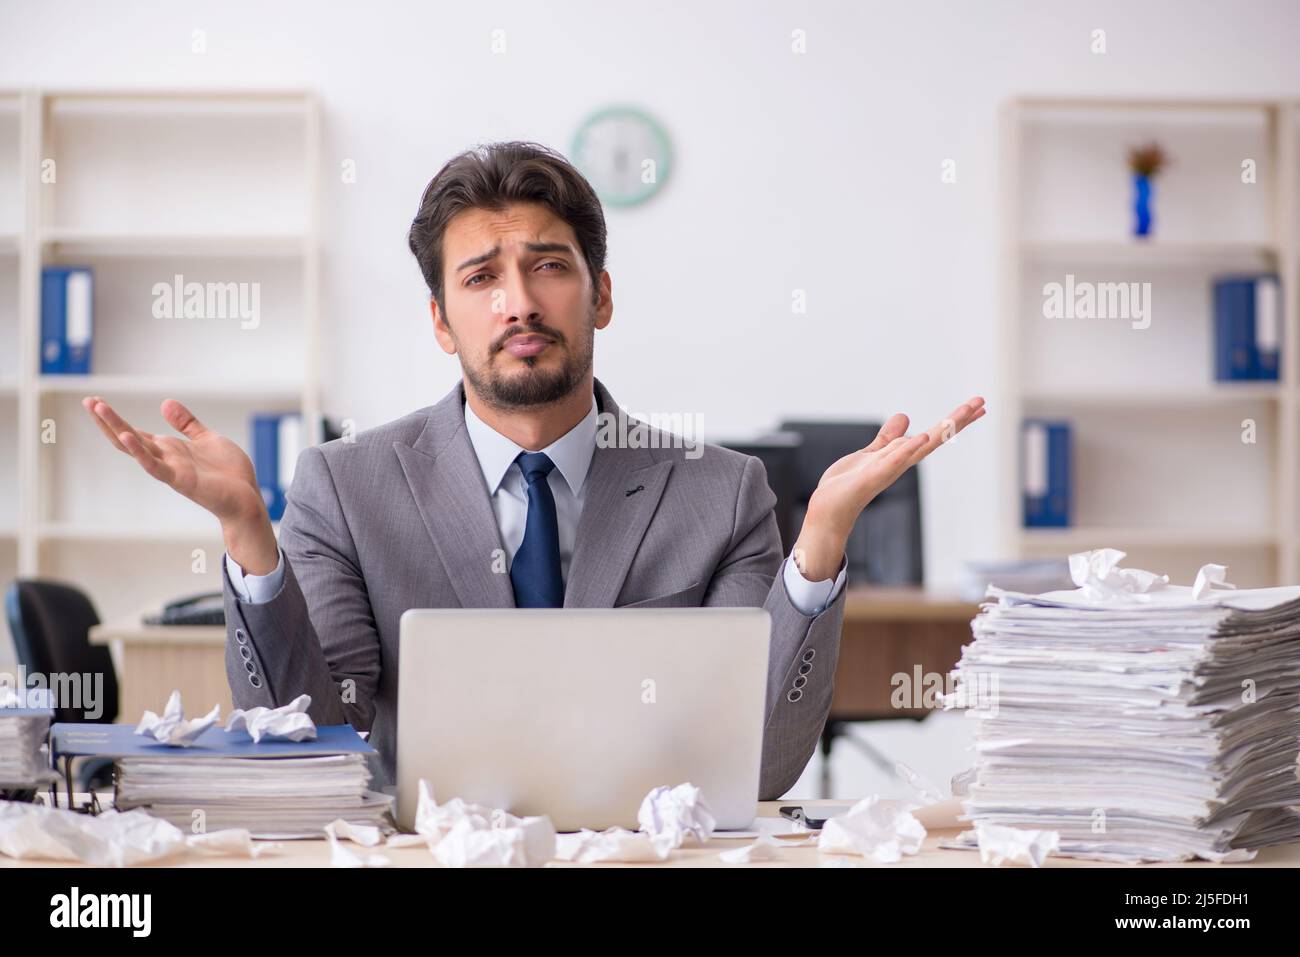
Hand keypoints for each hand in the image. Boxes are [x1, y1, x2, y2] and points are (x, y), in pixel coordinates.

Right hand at [82, 396, 279, 573]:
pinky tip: (126, 436)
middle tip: (87, 401)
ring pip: (135, 448)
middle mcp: (164, 458)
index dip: (114, 418)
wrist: (246, 497)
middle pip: (128, 437)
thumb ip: (186, 424)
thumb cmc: (228, 472)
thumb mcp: (206, 438)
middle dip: (107, 420)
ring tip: (98, 409)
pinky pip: (155, 467)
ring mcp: (170, 469)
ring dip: (116, 428)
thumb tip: (165, 403)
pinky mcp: (181, 480)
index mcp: (169, 449)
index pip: (134, 432)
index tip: (95, 400)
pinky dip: (140, 452)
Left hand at [792, 396, 986, 579]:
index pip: (934, 434)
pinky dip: (909, 448)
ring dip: (942, 430)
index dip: (955, 420)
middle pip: (935, 438)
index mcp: (901, 455)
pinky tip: (924, 436)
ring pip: (921, 446)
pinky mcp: (873, 476)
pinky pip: (894, 460)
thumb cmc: (849, 484)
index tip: (978, 406)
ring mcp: (889, 469)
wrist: (830, 508)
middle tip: (981, 402)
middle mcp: (900, 462)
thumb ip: (888, 438)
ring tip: (964, 412)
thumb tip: (905, 417)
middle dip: (958, 421)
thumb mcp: (871, 453)